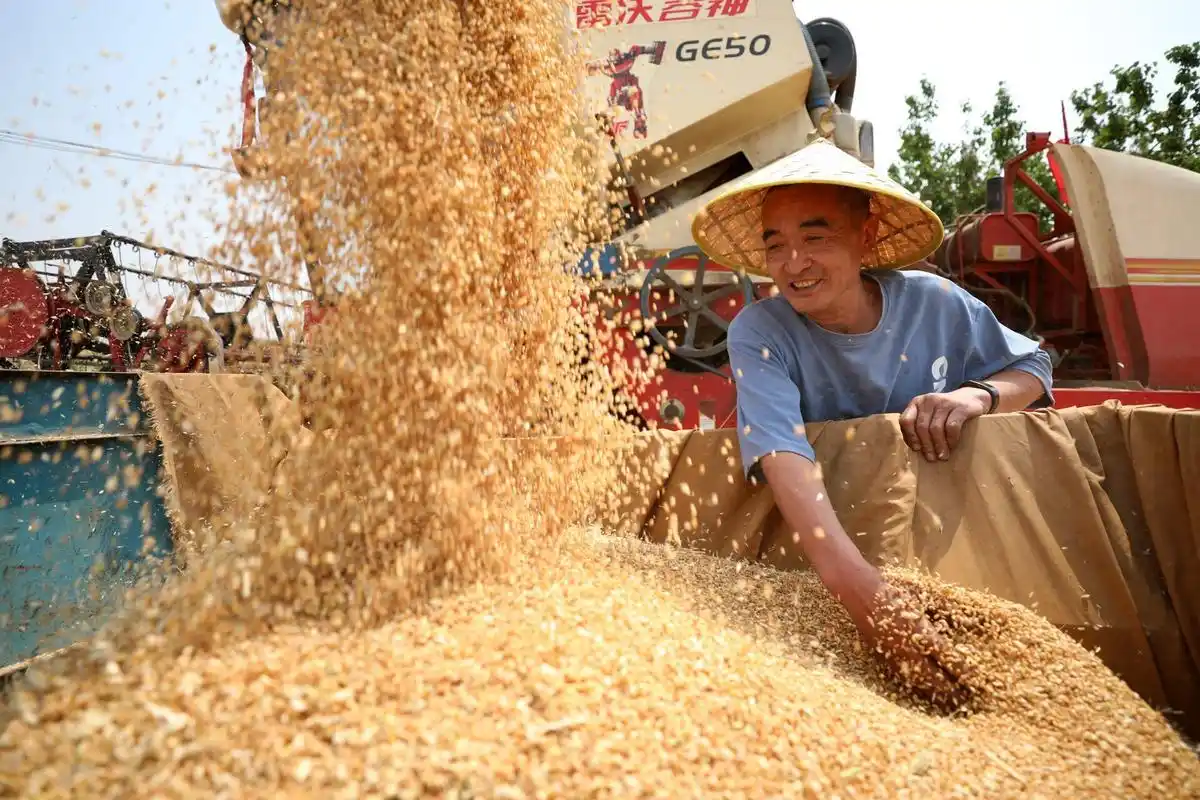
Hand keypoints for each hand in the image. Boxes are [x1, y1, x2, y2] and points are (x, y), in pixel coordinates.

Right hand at [851, 580, 974, 709]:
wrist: (857, 590)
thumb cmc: (891, 590)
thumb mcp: (921, 598)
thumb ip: (940, 615)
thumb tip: (963, 627)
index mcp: (920, 635)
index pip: (947, 659)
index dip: (962, 671)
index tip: (976, 681)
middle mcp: (907, 650)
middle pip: (933, 677)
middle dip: (950, 689)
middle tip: (964, 697)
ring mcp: (893, 655)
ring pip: (917, 680)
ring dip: (933, 690)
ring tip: (946, 697)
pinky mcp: (881, 656)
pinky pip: (902, 676)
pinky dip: (916, 684)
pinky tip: (921, 685)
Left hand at [899, 388, 989, 461]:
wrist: (971, 398)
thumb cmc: (946, 411)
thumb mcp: (929, 414)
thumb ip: (919, 426)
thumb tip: (916, 449)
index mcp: (917, 403)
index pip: (906, 420)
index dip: (910, 436)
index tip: (917, 449)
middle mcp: (928, 401)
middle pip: (922, 427)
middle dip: (926, 445)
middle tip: (931, 458)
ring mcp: (944, 402)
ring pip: (936, 428)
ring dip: (939, 445)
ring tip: (942, 456)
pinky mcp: (960, 407)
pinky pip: (952, 427)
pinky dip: (951, 440)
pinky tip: (952, 447)